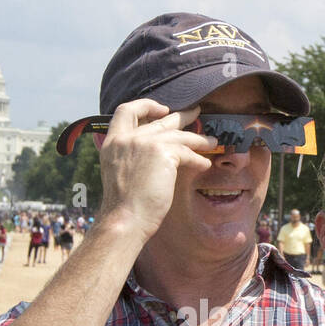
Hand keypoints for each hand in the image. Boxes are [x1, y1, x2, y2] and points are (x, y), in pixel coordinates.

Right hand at [97, 99, 216, 237]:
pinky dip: (198, 159)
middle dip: (182, 116)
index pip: (126, 111)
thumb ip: (130, 157)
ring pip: (179, 135)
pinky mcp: (164, 154)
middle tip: (196, 113)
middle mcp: (127, 138)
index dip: (146, 106)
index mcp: (112, 142)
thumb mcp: (119, 172)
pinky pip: (188, 153)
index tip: (162, 110)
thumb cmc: (124, 206)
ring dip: (198, 138)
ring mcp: (145, 143)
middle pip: (160, 120)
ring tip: (211, 141)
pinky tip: (205, 164)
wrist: (125, 219)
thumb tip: (155, 153)